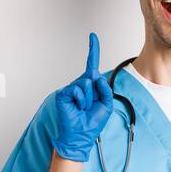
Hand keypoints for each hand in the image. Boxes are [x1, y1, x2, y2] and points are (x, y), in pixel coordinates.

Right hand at [52, 32, 113, 161]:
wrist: (81, 135)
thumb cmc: (92, 121)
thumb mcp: (106, 105)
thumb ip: (105, 89)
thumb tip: (95, 76)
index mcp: (91, 86)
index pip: (92, 64)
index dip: (93, 49)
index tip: (93, 36)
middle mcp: (80, 84)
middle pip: (93, 77)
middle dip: (96, 94)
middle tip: (90, 107)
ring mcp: (71, 88)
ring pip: (86, 84)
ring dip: (89, 100)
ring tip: (83, 109)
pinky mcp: (64, 93)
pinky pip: (77, 90)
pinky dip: (81, 101)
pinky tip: (77, 108)